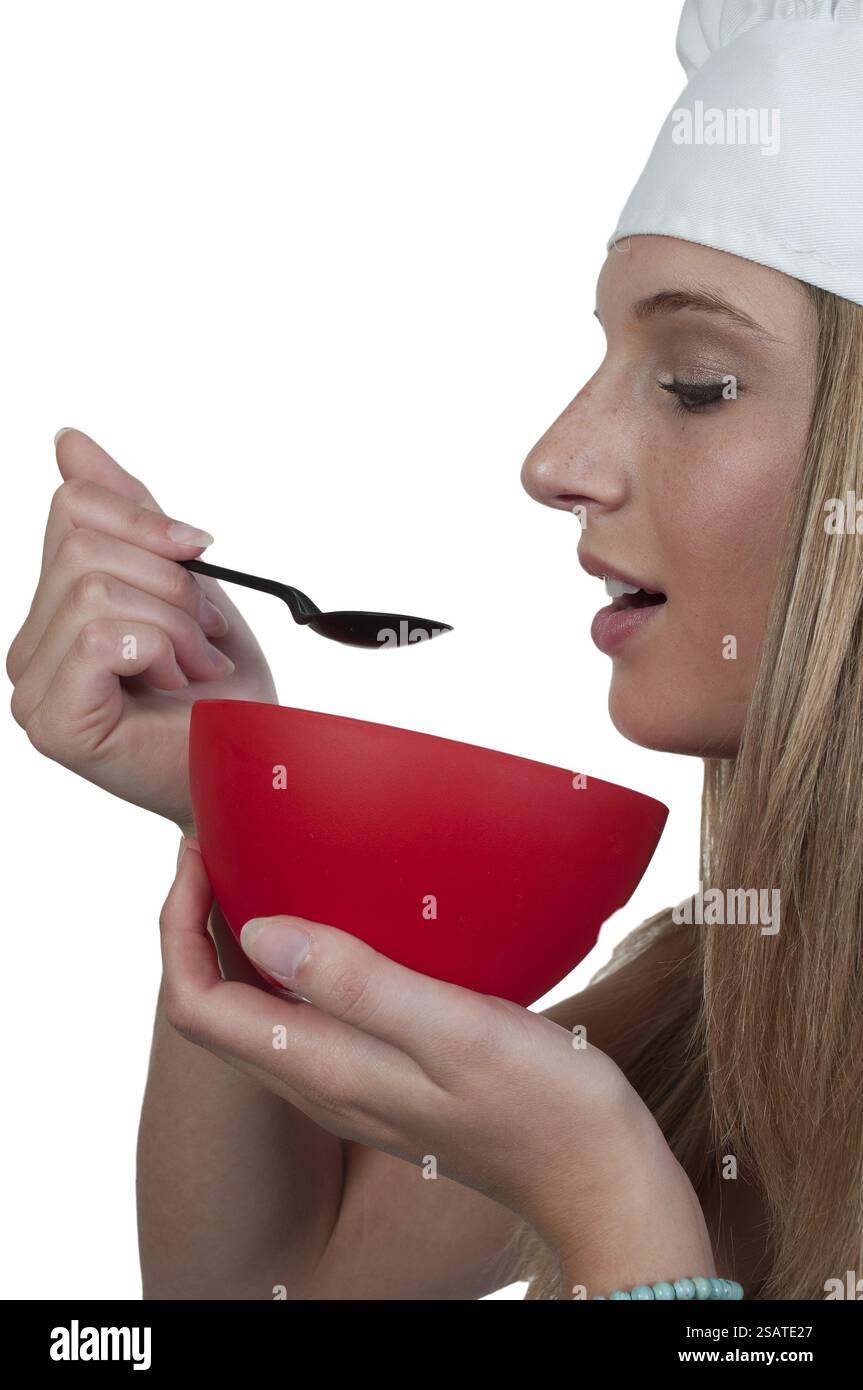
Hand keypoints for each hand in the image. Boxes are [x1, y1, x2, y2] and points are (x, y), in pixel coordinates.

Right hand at [7, 428, 276, 830]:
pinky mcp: (55, 722)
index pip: (72, 508)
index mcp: (54, 614)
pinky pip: (100, 634)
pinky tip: (176, 686)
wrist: (261, 766)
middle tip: (202, 639)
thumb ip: (128, 514)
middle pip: (83, 543)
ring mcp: (34, 690)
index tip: (199, 559)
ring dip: (175, 623)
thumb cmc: (227, 691)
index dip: (149, 522)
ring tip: (194, 668)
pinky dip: (159, 649)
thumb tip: (68, 440)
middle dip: (171, 583)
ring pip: (95, 587)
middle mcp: (29, 651)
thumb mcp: (185, 582)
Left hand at [159, 841, 677, 1260]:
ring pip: (256, 1012)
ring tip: (263, 867)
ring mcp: (351, 1085)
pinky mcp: (385, 1076)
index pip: (198, 1006)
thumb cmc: (544, 1104)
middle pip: (214, 1008)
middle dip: (196, 926)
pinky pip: (306, 1015)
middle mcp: (321, 1084)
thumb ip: (358, 983)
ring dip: (239, 940)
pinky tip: (340, 919)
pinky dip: (293, 959)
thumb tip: (259, 931)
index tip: (200, 854)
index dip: (176, 928)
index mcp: (324, 1070)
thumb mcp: (455, 1029)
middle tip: (220, 848)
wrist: (598, 1179)